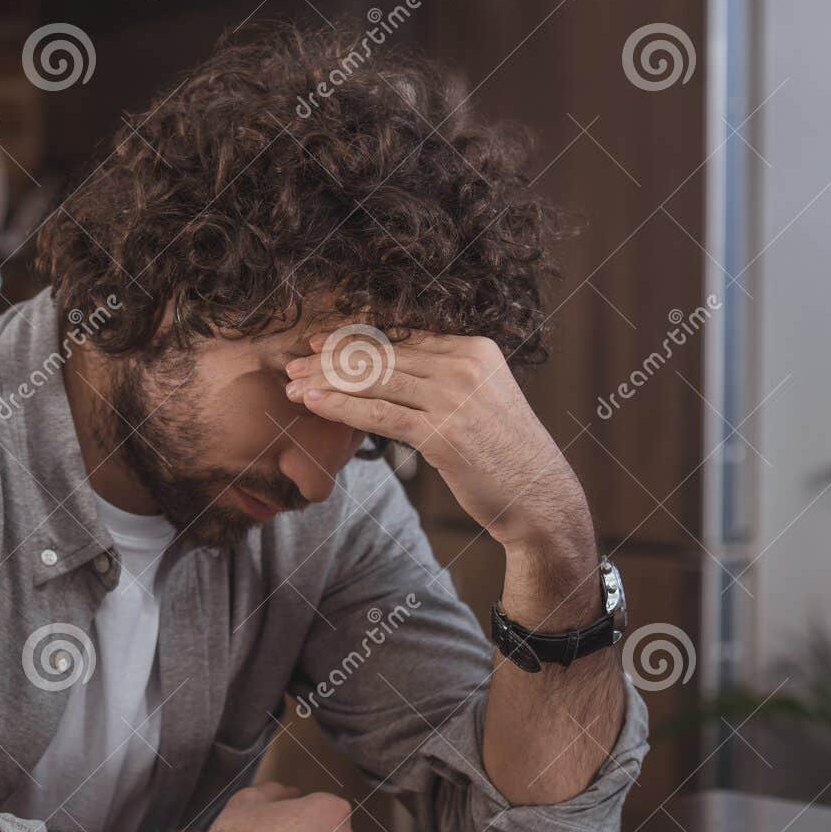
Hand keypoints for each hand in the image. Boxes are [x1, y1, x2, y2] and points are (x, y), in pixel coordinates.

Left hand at [285, 330, 599, 625]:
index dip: (353, 336)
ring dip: (326, 380)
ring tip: (292, 384)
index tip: (318, 341)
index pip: (400, 336)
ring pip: (374, 379)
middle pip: (381, 353)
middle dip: (330, 357)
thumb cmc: (503, 454)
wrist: (538, 496)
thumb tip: (397, 372)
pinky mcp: (443, 432)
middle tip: (293, 361)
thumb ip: (444, 379)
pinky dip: (341, 406)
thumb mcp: (480, 400)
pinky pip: (379, 413)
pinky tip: (313, 404)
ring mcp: (454, 397)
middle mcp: (464, 364)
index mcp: (474, 348)